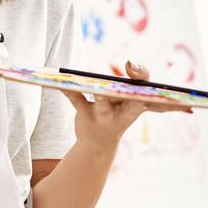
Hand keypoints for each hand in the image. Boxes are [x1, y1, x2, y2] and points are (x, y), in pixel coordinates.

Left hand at [63, 60, 192, 152]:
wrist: (98, 143)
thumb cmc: (119, 112)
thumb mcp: (130, 99)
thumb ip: (135, 80)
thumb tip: (132, 64)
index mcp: (138, 103)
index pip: (147, 88)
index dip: (143, 76)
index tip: (136, 65)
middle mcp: (124, 110)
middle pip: (132, 99)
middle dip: (134, 89)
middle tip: (132, 70)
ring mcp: (105, 115)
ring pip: (104, 104)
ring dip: (102, 96)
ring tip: (98, 88)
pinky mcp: (87, 116)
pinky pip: (77, 102)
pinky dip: (69, 91)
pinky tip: (61, 83)